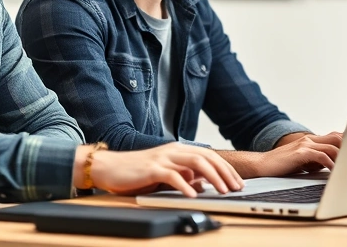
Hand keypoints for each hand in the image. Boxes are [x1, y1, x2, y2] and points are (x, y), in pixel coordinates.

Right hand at [78, 142, 244, 197]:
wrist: (109, 167)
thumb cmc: (135, 173)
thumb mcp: (164, 175)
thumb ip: (183, 177)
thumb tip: (201, 186)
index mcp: (177, 150)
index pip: (208, 156)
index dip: (225, 168)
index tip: (237, 182)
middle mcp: (173, 151)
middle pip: (206, 157)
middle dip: (224, 173)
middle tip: (236, 187)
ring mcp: (162, 158)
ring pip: (195, 163)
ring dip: (212, 177)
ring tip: (223, 191)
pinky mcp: (152, 168)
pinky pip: (173, 176)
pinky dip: (186, 185)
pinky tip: (193, 195)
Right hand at [261, 132, 342, 175]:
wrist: (262, 165)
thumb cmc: (282, 166)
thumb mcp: (303, 161)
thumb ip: (317, 160)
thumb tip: (333, 166)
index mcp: (311, 141)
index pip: (335, 136)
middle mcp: (309, 139)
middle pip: (338, 137)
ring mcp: (305, 144)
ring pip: (333, 146)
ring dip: (344, 158)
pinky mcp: (300, 152)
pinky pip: (321, 156)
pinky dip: (331, 164)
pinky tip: (335, 173)